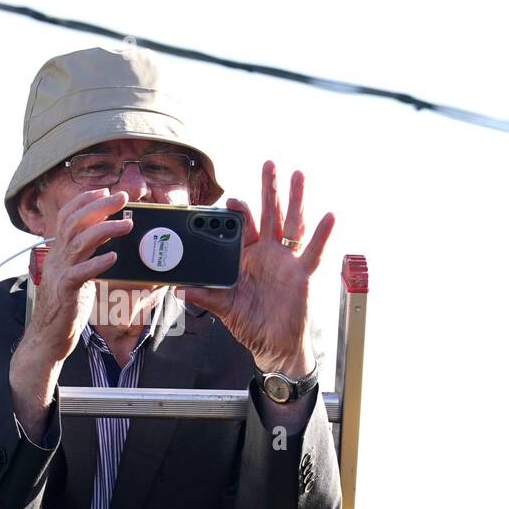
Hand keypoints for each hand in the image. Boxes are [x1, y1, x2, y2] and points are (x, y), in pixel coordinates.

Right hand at [10, 188, 132, 436]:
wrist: (46, 339)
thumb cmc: (63, 309)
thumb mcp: (75, 276)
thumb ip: (86, 258)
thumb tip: (107, 241)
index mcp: (58, 253)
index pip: (67, 217)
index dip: (83, 201)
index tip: (103, 190)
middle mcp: (57, 258)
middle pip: (75, 222)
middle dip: (99, 206)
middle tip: (122, 197)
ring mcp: (60, 274)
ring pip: (79, 242)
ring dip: (104, 229)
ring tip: (126, 225)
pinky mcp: (66, 292)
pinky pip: (81, 273)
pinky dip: (97, 263)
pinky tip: (113, 257)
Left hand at [177, 160, 333, 376]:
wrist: (272, 345)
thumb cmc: (250, 324)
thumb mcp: (224, 308)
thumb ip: (205, 296)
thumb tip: (180, 289)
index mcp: (246, 258)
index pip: (242, 228)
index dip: (237, 213)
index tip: (230, 200)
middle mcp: (267, 254)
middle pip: (269, 215)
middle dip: (269, 190)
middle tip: (269, 164)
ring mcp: (286, 261)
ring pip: (292, 224)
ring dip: (296, 200)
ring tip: (298, 175)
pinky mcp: (301, 274)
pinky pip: (313, 251)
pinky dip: (321, 234)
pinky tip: (328, 216)